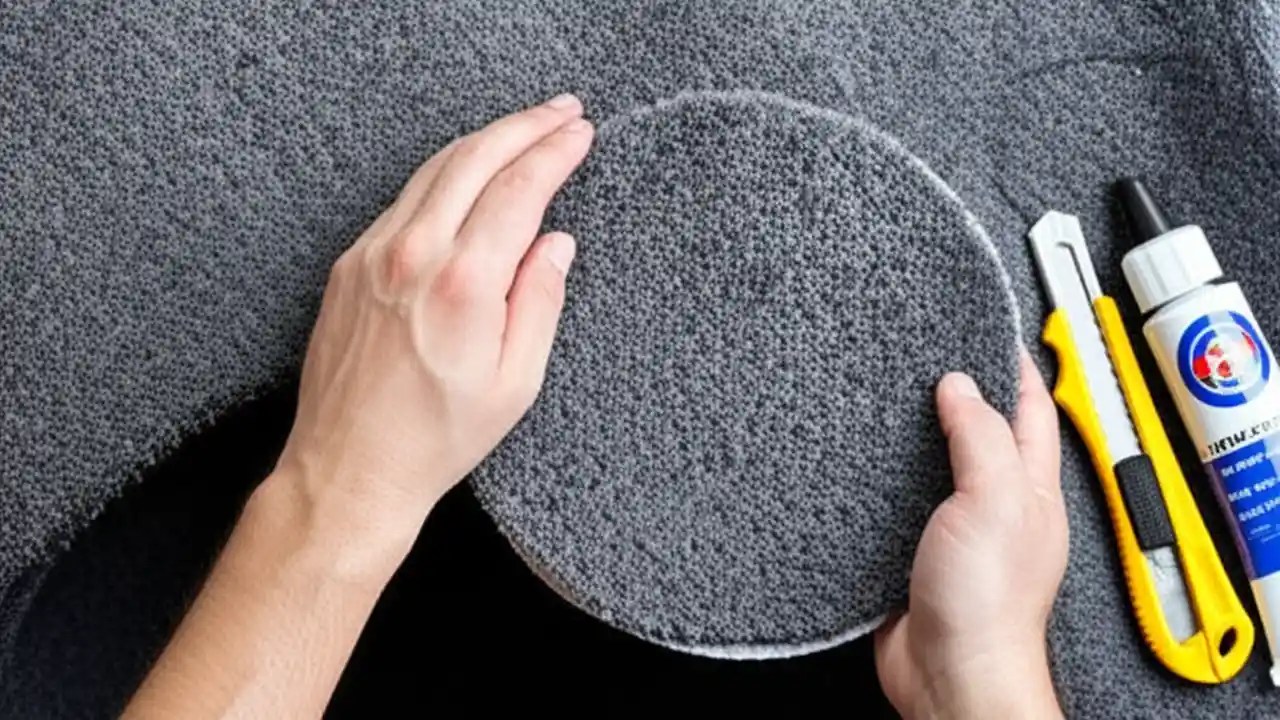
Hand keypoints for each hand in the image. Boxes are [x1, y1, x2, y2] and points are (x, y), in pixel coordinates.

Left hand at [272, 93, 593, 552]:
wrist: (349, 468)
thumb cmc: (438, 437)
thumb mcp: (516, 382)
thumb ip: (540, 301)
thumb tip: (555, 244)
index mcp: (463, 283)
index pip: (519, 189)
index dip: (554, 152)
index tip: (581, 132)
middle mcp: (412, 254)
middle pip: (474, 159)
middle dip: (524, 126)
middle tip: (563, 109)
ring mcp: (372, 254)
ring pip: (434, 169)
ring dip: (484, 139)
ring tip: (524, 127)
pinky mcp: (348, 265)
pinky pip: (404, 199)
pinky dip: (444, 173)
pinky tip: (468, 173)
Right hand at [875, 350, 1066, 719]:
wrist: (947, 671)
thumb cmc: (987, 604)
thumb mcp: (993, 501)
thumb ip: (979, 438)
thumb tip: (959, 386)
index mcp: (1030, 488)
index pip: (1031, 410)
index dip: (1016, 367)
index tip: (993, 331)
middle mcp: (997, 506)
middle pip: (987, 433)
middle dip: (967, 392)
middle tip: (937, 355)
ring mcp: (956, 530)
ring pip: (942, 465)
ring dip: (923, 434)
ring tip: (897, 398)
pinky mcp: (913, 552)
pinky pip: (902, 503)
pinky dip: (887, 480)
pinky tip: (867, 468)